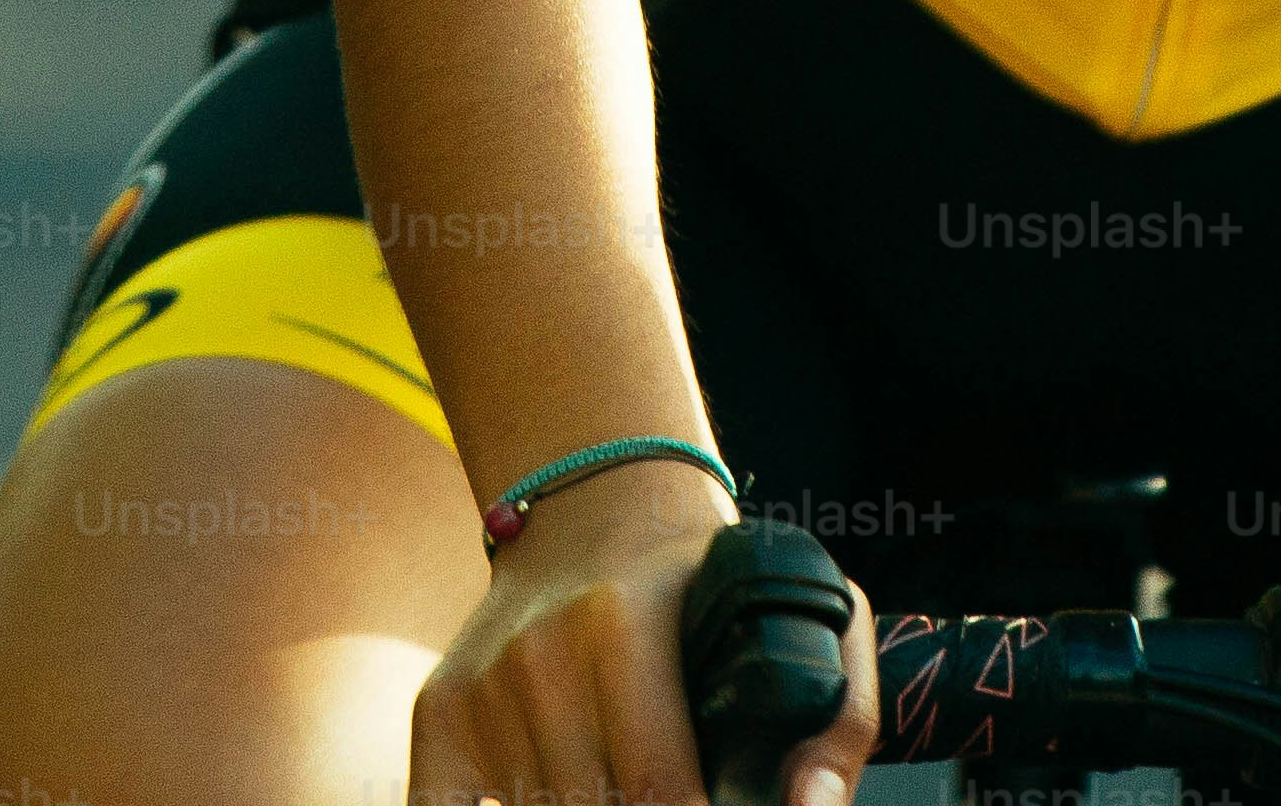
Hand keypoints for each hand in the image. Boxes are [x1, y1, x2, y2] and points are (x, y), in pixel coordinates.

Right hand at [408, 458, 872, 805]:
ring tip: (623, 770)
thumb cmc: (710, 578)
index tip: (719, 799)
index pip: (661, 792)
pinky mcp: (438, 714)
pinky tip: (545, 791)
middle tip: (676, 781)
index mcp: (624, 628)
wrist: (593, 504)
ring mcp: (482, 688)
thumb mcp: (806, 606)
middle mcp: (539, 657)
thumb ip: (842, 715)